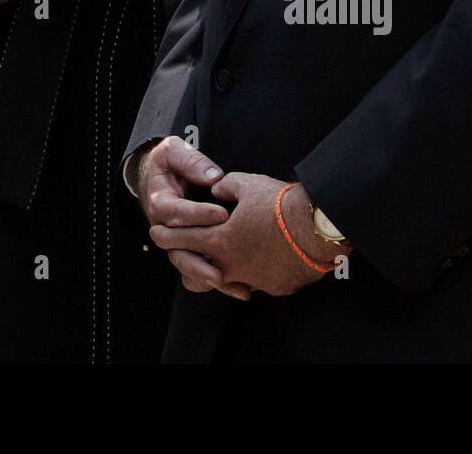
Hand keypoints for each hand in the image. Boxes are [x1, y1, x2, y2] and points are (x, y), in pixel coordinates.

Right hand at [135, 137, 241, 297]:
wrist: (156, 175)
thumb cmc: (168, 162)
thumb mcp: (174, 151)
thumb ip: (192, 162)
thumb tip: (214, 178)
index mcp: (160, 202)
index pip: (178, 212)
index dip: (200, 214)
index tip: (223, 214)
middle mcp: (165, 228)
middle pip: (177, 251)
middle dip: (199, 261)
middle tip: (221, 269)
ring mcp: (177, 242)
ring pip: (188, 266)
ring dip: (208, 277)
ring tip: (231, 285)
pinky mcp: (190, 249)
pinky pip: (200, 271)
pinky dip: (220, 281)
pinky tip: (240, 288)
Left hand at [150, 174, 336, 298]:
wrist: (316, 228)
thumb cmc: (278, 203)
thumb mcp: (245, 184)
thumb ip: (224, 188)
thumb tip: (217, 191)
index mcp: (220, 240)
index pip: (183, 239)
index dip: (167, 234)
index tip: (156, 232)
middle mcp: (232, 265)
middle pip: (195, 273)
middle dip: (184, 261)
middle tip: (178, 252)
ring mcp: (253, 280)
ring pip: (225, 282)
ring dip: (218, 271)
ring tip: (216, 262)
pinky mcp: (274, 287)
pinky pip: (253, 282)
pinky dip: (249, 272)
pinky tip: (254, 261)